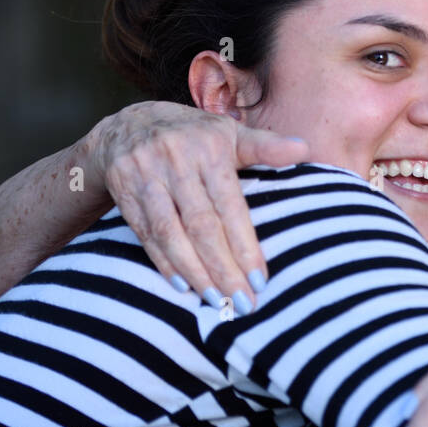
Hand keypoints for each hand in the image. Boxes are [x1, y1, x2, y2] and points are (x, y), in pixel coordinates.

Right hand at [88, 102, 310, 309]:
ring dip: (193, 271)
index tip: (261, 279)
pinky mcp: (123, 191)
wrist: (129, 124)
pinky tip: (182, 286)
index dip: (244, 245)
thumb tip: (304, 149)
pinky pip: (145, 233)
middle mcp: (176, 160)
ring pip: (170, 232)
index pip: (230, 205)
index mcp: (210, 148)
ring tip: (215, 300)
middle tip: (242, 302)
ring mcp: (146, 176)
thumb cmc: (195, 136)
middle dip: (223, 268)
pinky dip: (163, 262)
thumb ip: (265, 146)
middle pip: (201, 224)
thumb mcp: (230, 133)